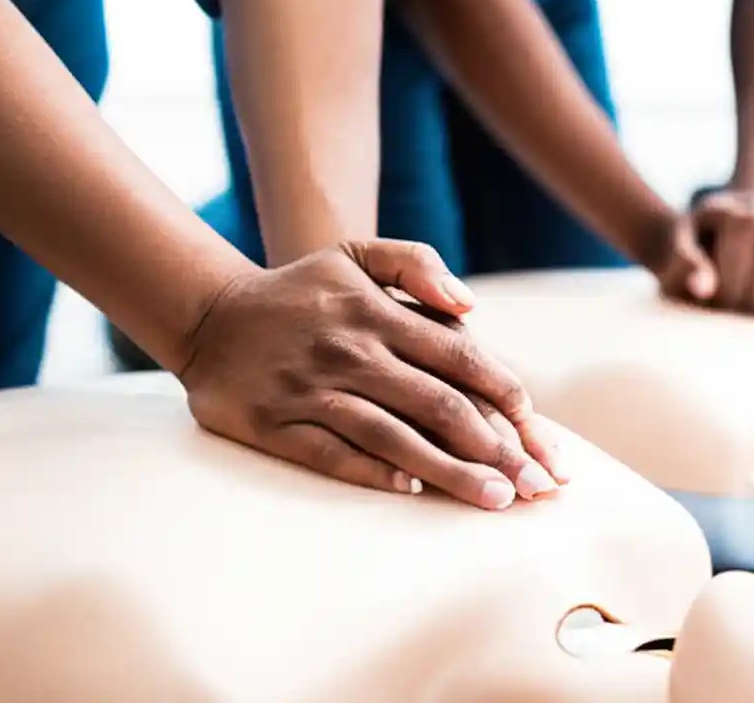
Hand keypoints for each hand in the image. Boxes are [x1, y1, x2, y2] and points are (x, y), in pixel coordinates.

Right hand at [176, 239, 564, 509]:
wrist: (210, 315)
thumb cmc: (301, 290)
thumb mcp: (356, 254)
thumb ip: (417, 265)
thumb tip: (470, 307)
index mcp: (378, 313)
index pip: (462, 360)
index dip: (509, 401)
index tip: (543, 440)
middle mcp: (351, 351)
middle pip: (439, 405)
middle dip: (496, 448)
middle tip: (536, 487)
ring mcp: (313, 390)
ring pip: (393, 436)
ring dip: (448, 471)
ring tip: (494, 500)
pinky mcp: (277, 424)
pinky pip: (332, 454)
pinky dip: (373, 473)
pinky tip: (412, 492)